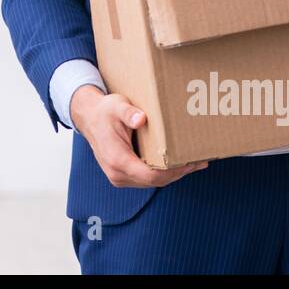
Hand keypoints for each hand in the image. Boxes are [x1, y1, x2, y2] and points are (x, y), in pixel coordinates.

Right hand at [69, 84, 208, 187]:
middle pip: (155, 181)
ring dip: (173, 174)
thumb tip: (140, 119)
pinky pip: (147, 179)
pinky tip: (178, 163)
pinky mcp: (123, 175)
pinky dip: (164, 172)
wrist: (89, 118)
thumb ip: (128, 113)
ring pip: (153, 182)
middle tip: (199, 161)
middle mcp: (117, 174)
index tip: (190, 162)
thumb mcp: (116, 106)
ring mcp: (119, 177)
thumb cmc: (104, 112)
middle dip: (178, 173)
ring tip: (194, 162)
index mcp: (117, 159)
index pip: (151, 175)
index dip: (173, 171)